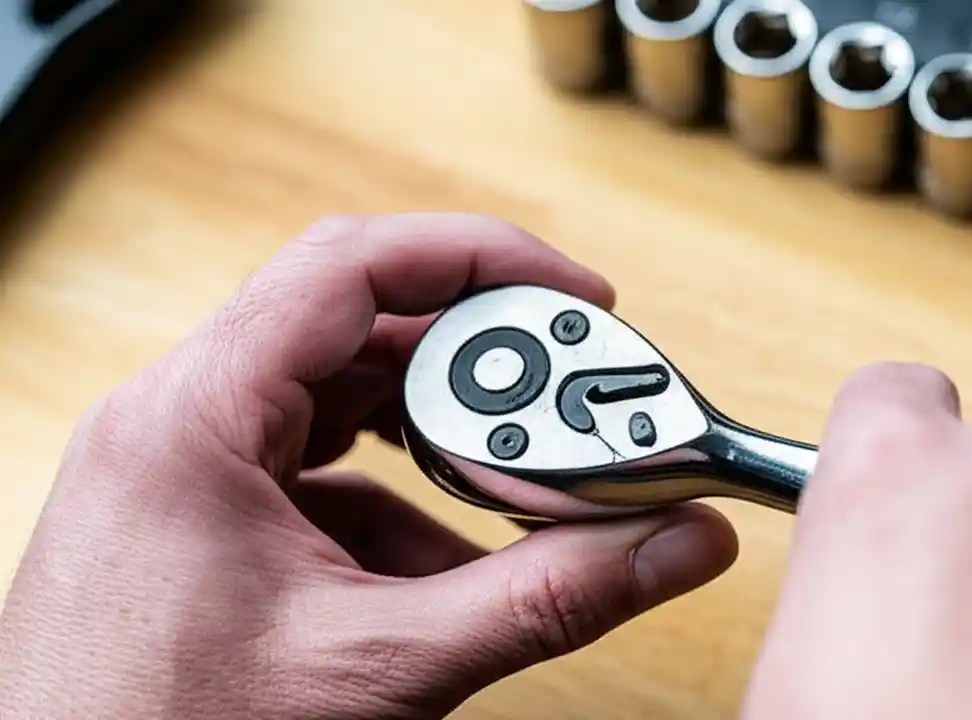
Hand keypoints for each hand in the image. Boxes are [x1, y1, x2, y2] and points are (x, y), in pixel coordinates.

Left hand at [0, 214, 737, 718]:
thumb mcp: (386, 665)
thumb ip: (550, 598)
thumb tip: (675, 545)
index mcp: (192, 419)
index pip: (351, 264)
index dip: (478, 258)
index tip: (572, 292)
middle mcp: (176, 423)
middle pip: (353, 326)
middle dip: (474, 358)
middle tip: (565, 389)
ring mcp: (183, 471)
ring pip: (336, 398)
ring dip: (437, 432)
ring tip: (514, 476)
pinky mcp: (202, 520)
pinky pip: (314, 471)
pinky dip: (395, 500)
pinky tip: (443, 564)